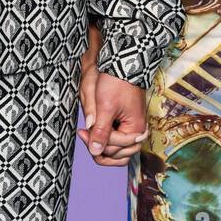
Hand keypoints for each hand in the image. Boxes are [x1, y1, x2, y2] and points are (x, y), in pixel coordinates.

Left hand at [77, 26, 147, 166]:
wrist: (122, 65)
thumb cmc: (116, 83)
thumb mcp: (105, 107)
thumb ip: (100, 131)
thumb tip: (95, 151)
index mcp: (135, 130)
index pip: (113, 149)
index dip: (96, 142)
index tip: (83, 130)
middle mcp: (137, 132)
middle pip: (118, 155)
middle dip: (100, 148)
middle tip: (84, 133)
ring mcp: (132, 128)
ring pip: (118, 151)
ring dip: (103, 146)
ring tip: (88, 134)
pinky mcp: (127, 123)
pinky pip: (117, 140)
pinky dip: (106, 139)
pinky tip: (94, 130)